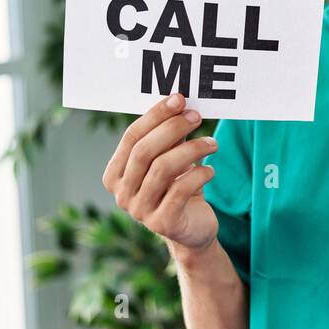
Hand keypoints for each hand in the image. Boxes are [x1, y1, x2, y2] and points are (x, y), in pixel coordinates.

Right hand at [102, 93, 220, 257]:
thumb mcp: (170, 159)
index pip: (131, 137)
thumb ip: (169, 137)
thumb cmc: (178, 188)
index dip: (155, 116)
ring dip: (191, 150)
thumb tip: (180, 103)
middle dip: (172, 128)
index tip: (179, 99)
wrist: (192, 229)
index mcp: (115, 174)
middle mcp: (122, 194)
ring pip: (162, 169)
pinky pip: (180, 191)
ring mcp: (140, 211)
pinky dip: (198, 175)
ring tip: (212, 143)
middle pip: (144, 151)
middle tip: (197, 116)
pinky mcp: (163, 224)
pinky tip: (210, 170)